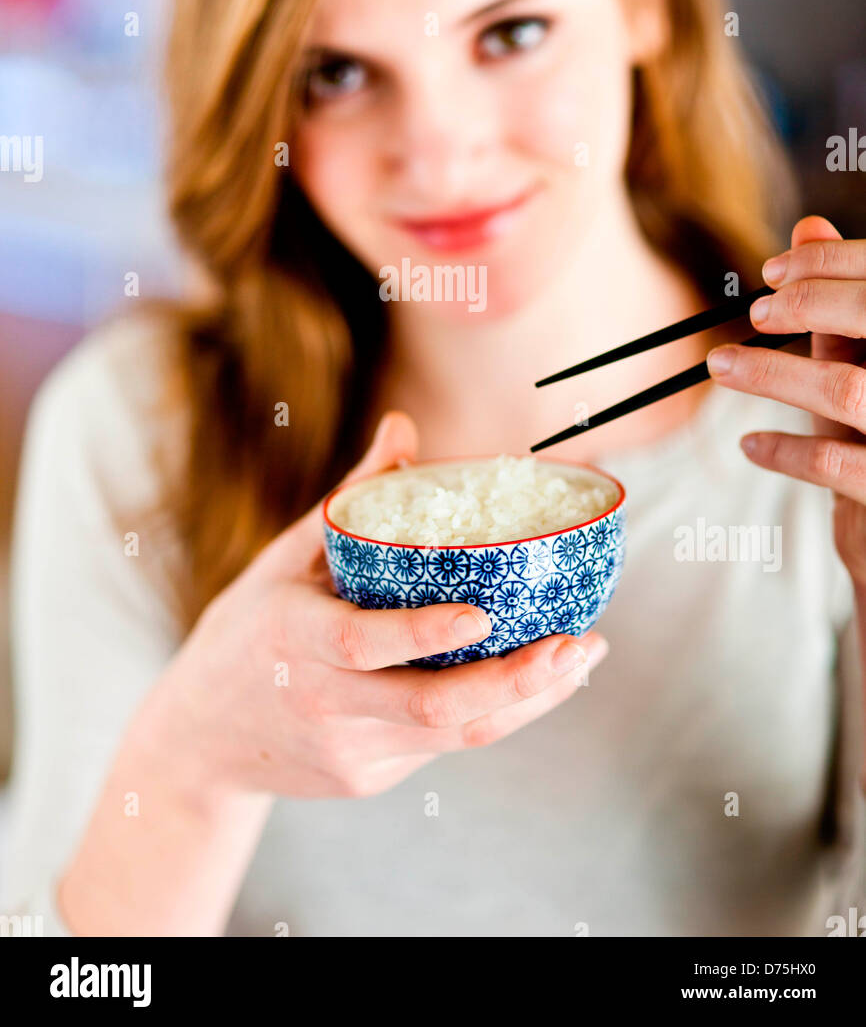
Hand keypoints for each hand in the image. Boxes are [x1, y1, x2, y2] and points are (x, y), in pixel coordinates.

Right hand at [157, 411, 608, 800]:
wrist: (198, 743)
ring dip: (528, 700)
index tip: (484, 613)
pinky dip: (497, 712)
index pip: (363, 644)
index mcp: (294, 640)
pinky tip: (540, 679)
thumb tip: (404, 425)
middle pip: (431, 708)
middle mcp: (324, 704)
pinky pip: (444, 746)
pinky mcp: (369, 779)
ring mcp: (350, 752)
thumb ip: (352, 499)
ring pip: (454, 736)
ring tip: (582, 657)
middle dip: (513, 682)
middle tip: (576, 643)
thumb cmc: (248, 630)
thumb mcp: (283, 560)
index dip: (425, 633)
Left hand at [706, 215, 865, 587]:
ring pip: (849, 389)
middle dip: (810, 306)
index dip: (833, 263)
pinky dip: (788, 450)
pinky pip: (839, 464)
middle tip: (755, 313)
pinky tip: (751, 445)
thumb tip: (806, 225)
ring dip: (775, 374)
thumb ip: (844, 308)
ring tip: (722, 367)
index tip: (775, 271)